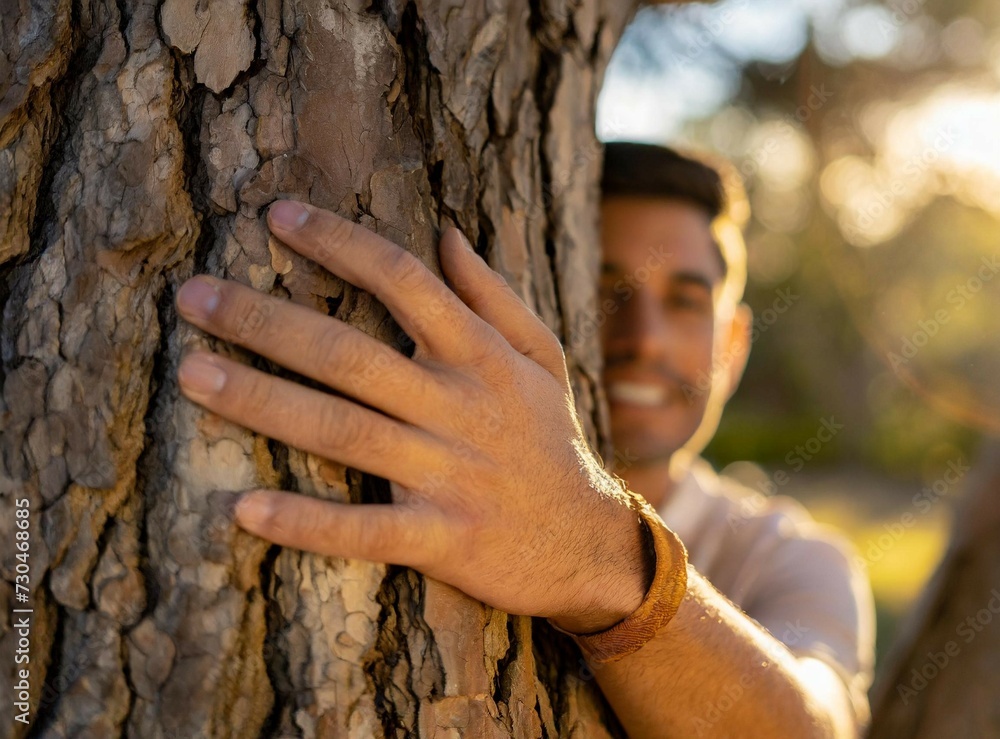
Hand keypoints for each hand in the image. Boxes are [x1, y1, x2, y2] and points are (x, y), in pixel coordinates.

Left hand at [175, 200, 651, 631]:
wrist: (589, 544)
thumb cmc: (553, 442)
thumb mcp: (542, 359)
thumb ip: (495, 296)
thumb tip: (447, 231)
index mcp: (481, 357)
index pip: (405, 281)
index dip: (340, 243)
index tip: (277, 216)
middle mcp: (460, 408)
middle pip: (351, 354)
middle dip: (268, 321)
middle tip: (194, 296)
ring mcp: (449, 475)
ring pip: (344, 432)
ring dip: (264, 403)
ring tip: (192, 375)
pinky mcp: (440, 539)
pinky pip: (363, 531)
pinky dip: (305, 523)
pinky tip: (243, 509)